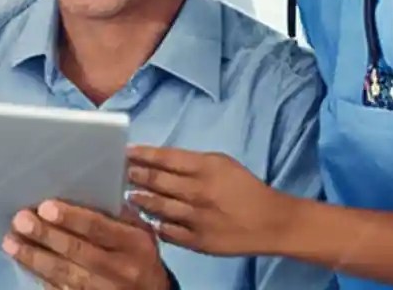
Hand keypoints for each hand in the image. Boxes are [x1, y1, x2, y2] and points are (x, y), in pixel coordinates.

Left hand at [2, 200, 170, 289]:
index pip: (99, 229)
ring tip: (11, 242)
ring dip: (33, 258)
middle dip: (46, 236)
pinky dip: (39, 276)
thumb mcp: (140, 231)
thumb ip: (117, 213)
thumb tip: (81, 190)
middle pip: (78, 252)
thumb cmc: (139, 255)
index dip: (71, 218)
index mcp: (134, 244)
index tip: (45, 206)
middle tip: (20, 220)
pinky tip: (23, 262)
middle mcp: (120, 270)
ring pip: (64, 275)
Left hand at [125, 145, 289, 255]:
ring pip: (157, 207)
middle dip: (135, 175)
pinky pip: (167, 232)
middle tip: (122, 172)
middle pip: (156, 181)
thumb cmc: (244, 188)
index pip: (164, 158)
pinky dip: (154, 224)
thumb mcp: (221, 163)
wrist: (269, 222)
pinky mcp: (197, 241)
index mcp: (205, 167)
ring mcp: (196, 218)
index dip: (141, 154)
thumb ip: (191, 161)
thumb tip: (160, 160)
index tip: (126, 152)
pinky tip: (146, 219)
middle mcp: (198, 191)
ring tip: (129, 194)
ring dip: (140, 199)